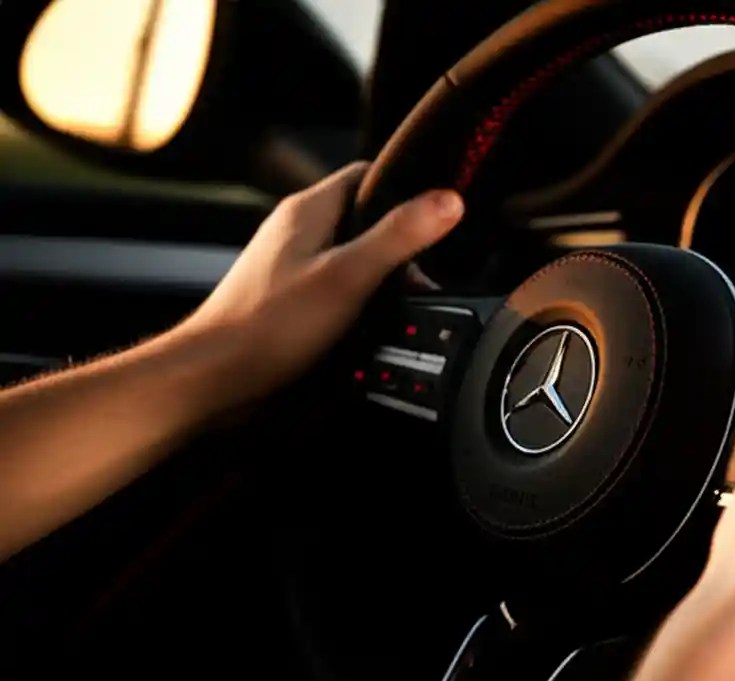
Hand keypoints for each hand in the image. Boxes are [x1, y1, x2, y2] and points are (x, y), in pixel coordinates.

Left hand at [176, 163, 463, 410]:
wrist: (214, 379)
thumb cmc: (269, 326)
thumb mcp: (349, 276)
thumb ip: (400, 236)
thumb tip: (448, 200)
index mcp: (308, 211)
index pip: (367, 175)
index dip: (406, 189)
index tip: (436, 216)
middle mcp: (297, 233)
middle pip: (365, 221)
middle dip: (399, 247)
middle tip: (422, 277)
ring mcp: (290, 267)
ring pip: (353, 259)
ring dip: (380, 281)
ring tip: (399, 306)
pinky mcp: (289, 301)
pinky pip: (337, 291)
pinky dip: (360, 305)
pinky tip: (369, 329)